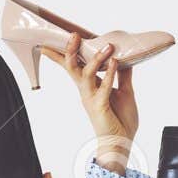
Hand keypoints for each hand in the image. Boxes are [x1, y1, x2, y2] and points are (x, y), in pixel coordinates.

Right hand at [42, 33, 138, 174]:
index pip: (73, 67)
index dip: (61, 54)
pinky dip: (110, 73)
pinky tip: (115, 62)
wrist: (121, 143)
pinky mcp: (99, 106)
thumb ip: (122, 76)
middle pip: (72, 67)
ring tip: (107, 47)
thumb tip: (124, 59)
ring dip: (96, 59)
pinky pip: (103, 87)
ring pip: (85, 75)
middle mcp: (85, 91)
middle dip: (70, 51)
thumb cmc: (120, 120)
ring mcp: (90, 98)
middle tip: (73, 35)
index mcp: (89, 86)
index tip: (52, 40)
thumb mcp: (124, 92)